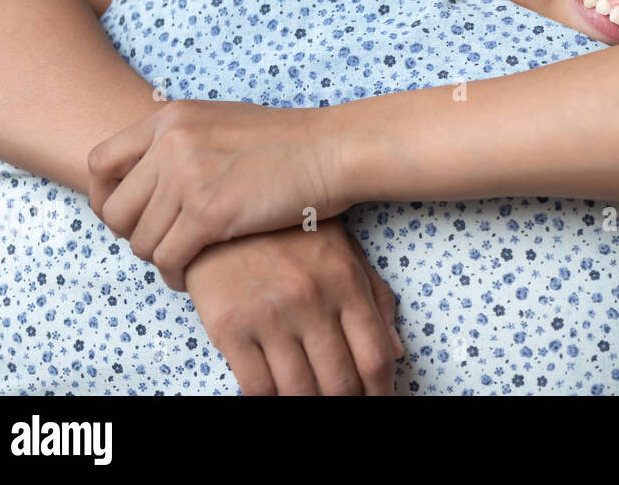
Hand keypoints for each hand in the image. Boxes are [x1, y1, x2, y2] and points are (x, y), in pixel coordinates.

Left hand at [87, 99, 349, 289]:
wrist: (335, 150)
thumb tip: (149, 180)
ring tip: (185, 258)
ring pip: (141, 240)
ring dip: (160, 257)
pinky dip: (178, 273)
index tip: (128, 215)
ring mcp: (188, 178)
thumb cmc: (290, 142)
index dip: (105, 198)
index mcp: (171, 118)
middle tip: (162, 242)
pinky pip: (169, 258)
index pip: (101, 163)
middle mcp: (171, 143)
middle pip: (115, 210)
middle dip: (133, 235)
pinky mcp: (209, 214)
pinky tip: (196, 271)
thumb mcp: (223, 122)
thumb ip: (182, 142)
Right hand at [186, 219, 402, 394]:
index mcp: (345, 281)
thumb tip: (397, 351)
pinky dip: (273, 402)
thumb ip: (375, 298)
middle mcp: (311, 301)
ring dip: (312, 406)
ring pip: (300, 392)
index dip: (381, 391)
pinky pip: (258, 388)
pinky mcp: (230, 328)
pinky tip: (281, 395)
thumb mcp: (344, 250)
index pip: (374, 356)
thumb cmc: (290, 233)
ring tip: (315, 400)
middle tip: (348, 402)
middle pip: (340, 382)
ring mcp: (269, 317)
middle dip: (349, 403)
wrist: (221, 213)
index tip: (379, 399)